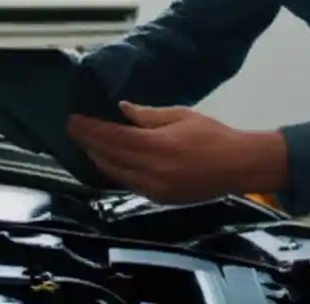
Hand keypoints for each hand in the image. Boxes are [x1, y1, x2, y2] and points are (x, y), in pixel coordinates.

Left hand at [67, 102, 287, 203]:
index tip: (74, 119)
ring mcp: (153, 188)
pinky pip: (128, 183)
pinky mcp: (159, 198)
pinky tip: (107, 161)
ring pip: (115, 173)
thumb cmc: (212, 135)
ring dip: (98, 158)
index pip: (113, 137)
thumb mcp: (181, 115)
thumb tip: (122, 110)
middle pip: (109, 156)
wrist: (238, 166)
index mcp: (157, 146)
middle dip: (88, 142)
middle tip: (72, 129)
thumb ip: (149, 115)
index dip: (91, 129)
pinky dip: (114, 171)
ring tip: (85, 144)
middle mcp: (151, 170)